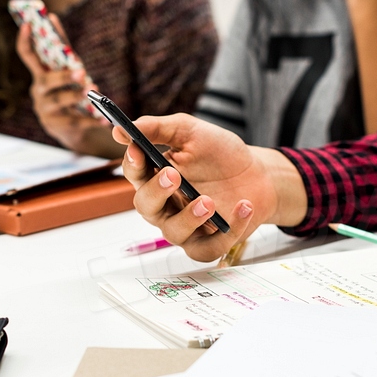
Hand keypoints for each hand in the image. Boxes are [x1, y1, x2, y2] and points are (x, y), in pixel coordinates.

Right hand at [16, 18, 117, 155]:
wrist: (72, 129)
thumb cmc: (69, 92)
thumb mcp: (67, 71)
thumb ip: (62, 48)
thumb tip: (52, 18)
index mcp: (39, 74)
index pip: (27, 55)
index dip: (25, 40)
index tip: (28, 24)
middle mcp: (38, 91)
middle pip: (46, 81)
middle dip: (63, 76)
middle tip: (81, 73)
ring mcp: (44, 110)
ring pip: (59, 101)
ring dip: (77, 96)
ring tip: (94, 92)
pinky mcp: (55, 126)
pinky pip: (74, 121)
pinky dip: (91, 120)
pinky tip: (104, 119)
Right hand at [112, 114, 307, 261]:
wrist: (257, 174)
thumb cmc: (219, 154)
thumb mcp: (189, 131)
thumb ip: (156, 128)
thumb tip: (120, 130)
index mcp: (155, 177)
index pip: (134, 173)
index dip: (133, 163)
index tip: (138, 150)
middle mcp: (164, 205)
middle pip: (145, 206)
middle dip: (156, 192)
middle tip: (173, 175)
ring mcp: (185, 227)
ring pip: (174, 233)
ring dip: (189, 218)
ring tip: (208, 201)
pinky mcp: (208, 242)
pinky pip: (209, 248)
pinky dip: (228, 230)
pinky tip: (243, 206)